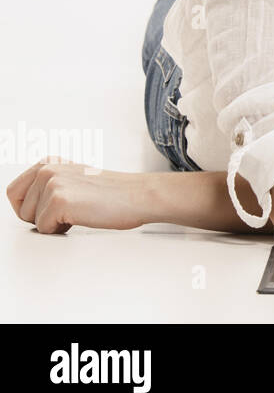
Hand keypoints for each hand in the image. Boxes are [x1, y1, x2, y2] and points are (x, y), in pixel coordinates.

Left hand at [7, 157, 151, 232]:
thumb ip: (50, 185)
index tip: (51, 208)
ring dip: (54, 223)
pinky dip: (62, 230)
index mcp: (49, 162)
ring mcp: (52, 183)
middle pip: (20, 209)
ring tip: (80, 212)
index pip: (14, 193)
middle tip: (68, 212)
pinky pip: (45, 228)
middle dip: (40, 217)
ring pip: (31, 220)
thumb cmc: (113, 193)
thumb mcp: (74, 179)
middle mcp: (47, 169)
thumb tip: (26, 205)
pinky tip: (83, 217)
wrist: (139, 196)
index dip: (30, 208)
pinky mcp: (60, 200)